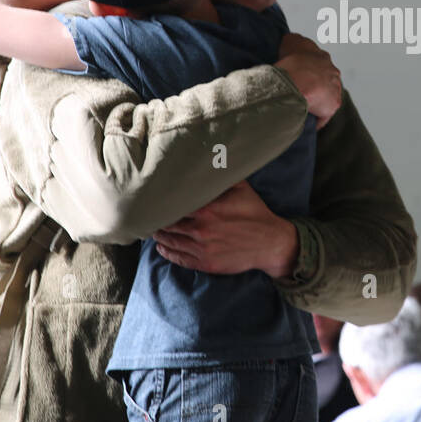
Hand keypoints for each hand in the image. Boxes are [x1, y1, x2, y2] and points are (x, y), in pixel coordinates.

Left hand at [152, 181, 299, 277]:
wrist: (270, 243)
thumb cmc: (255, 212)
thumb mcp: (242, 188)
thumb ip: (221, 175)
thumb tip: (207, 158)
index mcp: (207, 209)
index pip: (174, 205)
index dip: (162, 203)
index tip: (154, 199)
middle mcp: (201, 229)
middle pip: (168, 224)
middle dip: (157, 220)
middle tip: (150, 215)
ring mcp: (202, 249)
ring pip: (170, 242)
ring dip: (159, 237)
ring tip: (154, 230)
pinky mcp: (206, 263)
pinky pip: (179, 259)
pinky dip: (167, 253)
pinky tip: (161, 248)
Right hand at [275, 33, 341, 127]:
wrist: (298, 79)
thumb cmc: (292, 60)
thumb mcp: (290, 41)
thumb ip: (292, 41)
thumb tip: (290, 41)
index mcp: (322, 57)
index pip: (317, 63)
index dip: (307, 70)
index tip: (299, 76)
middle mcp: (333, 72)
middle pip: (325, 80)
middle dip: (315, 85)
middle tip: (300, 92)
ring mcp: (334, 89)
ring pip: (326, 97)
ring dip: (317, 102)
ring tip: (303, 107)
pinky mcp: (333, 106)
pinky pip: (324, 116)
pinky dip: (316, 120)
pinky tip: (307, 122)